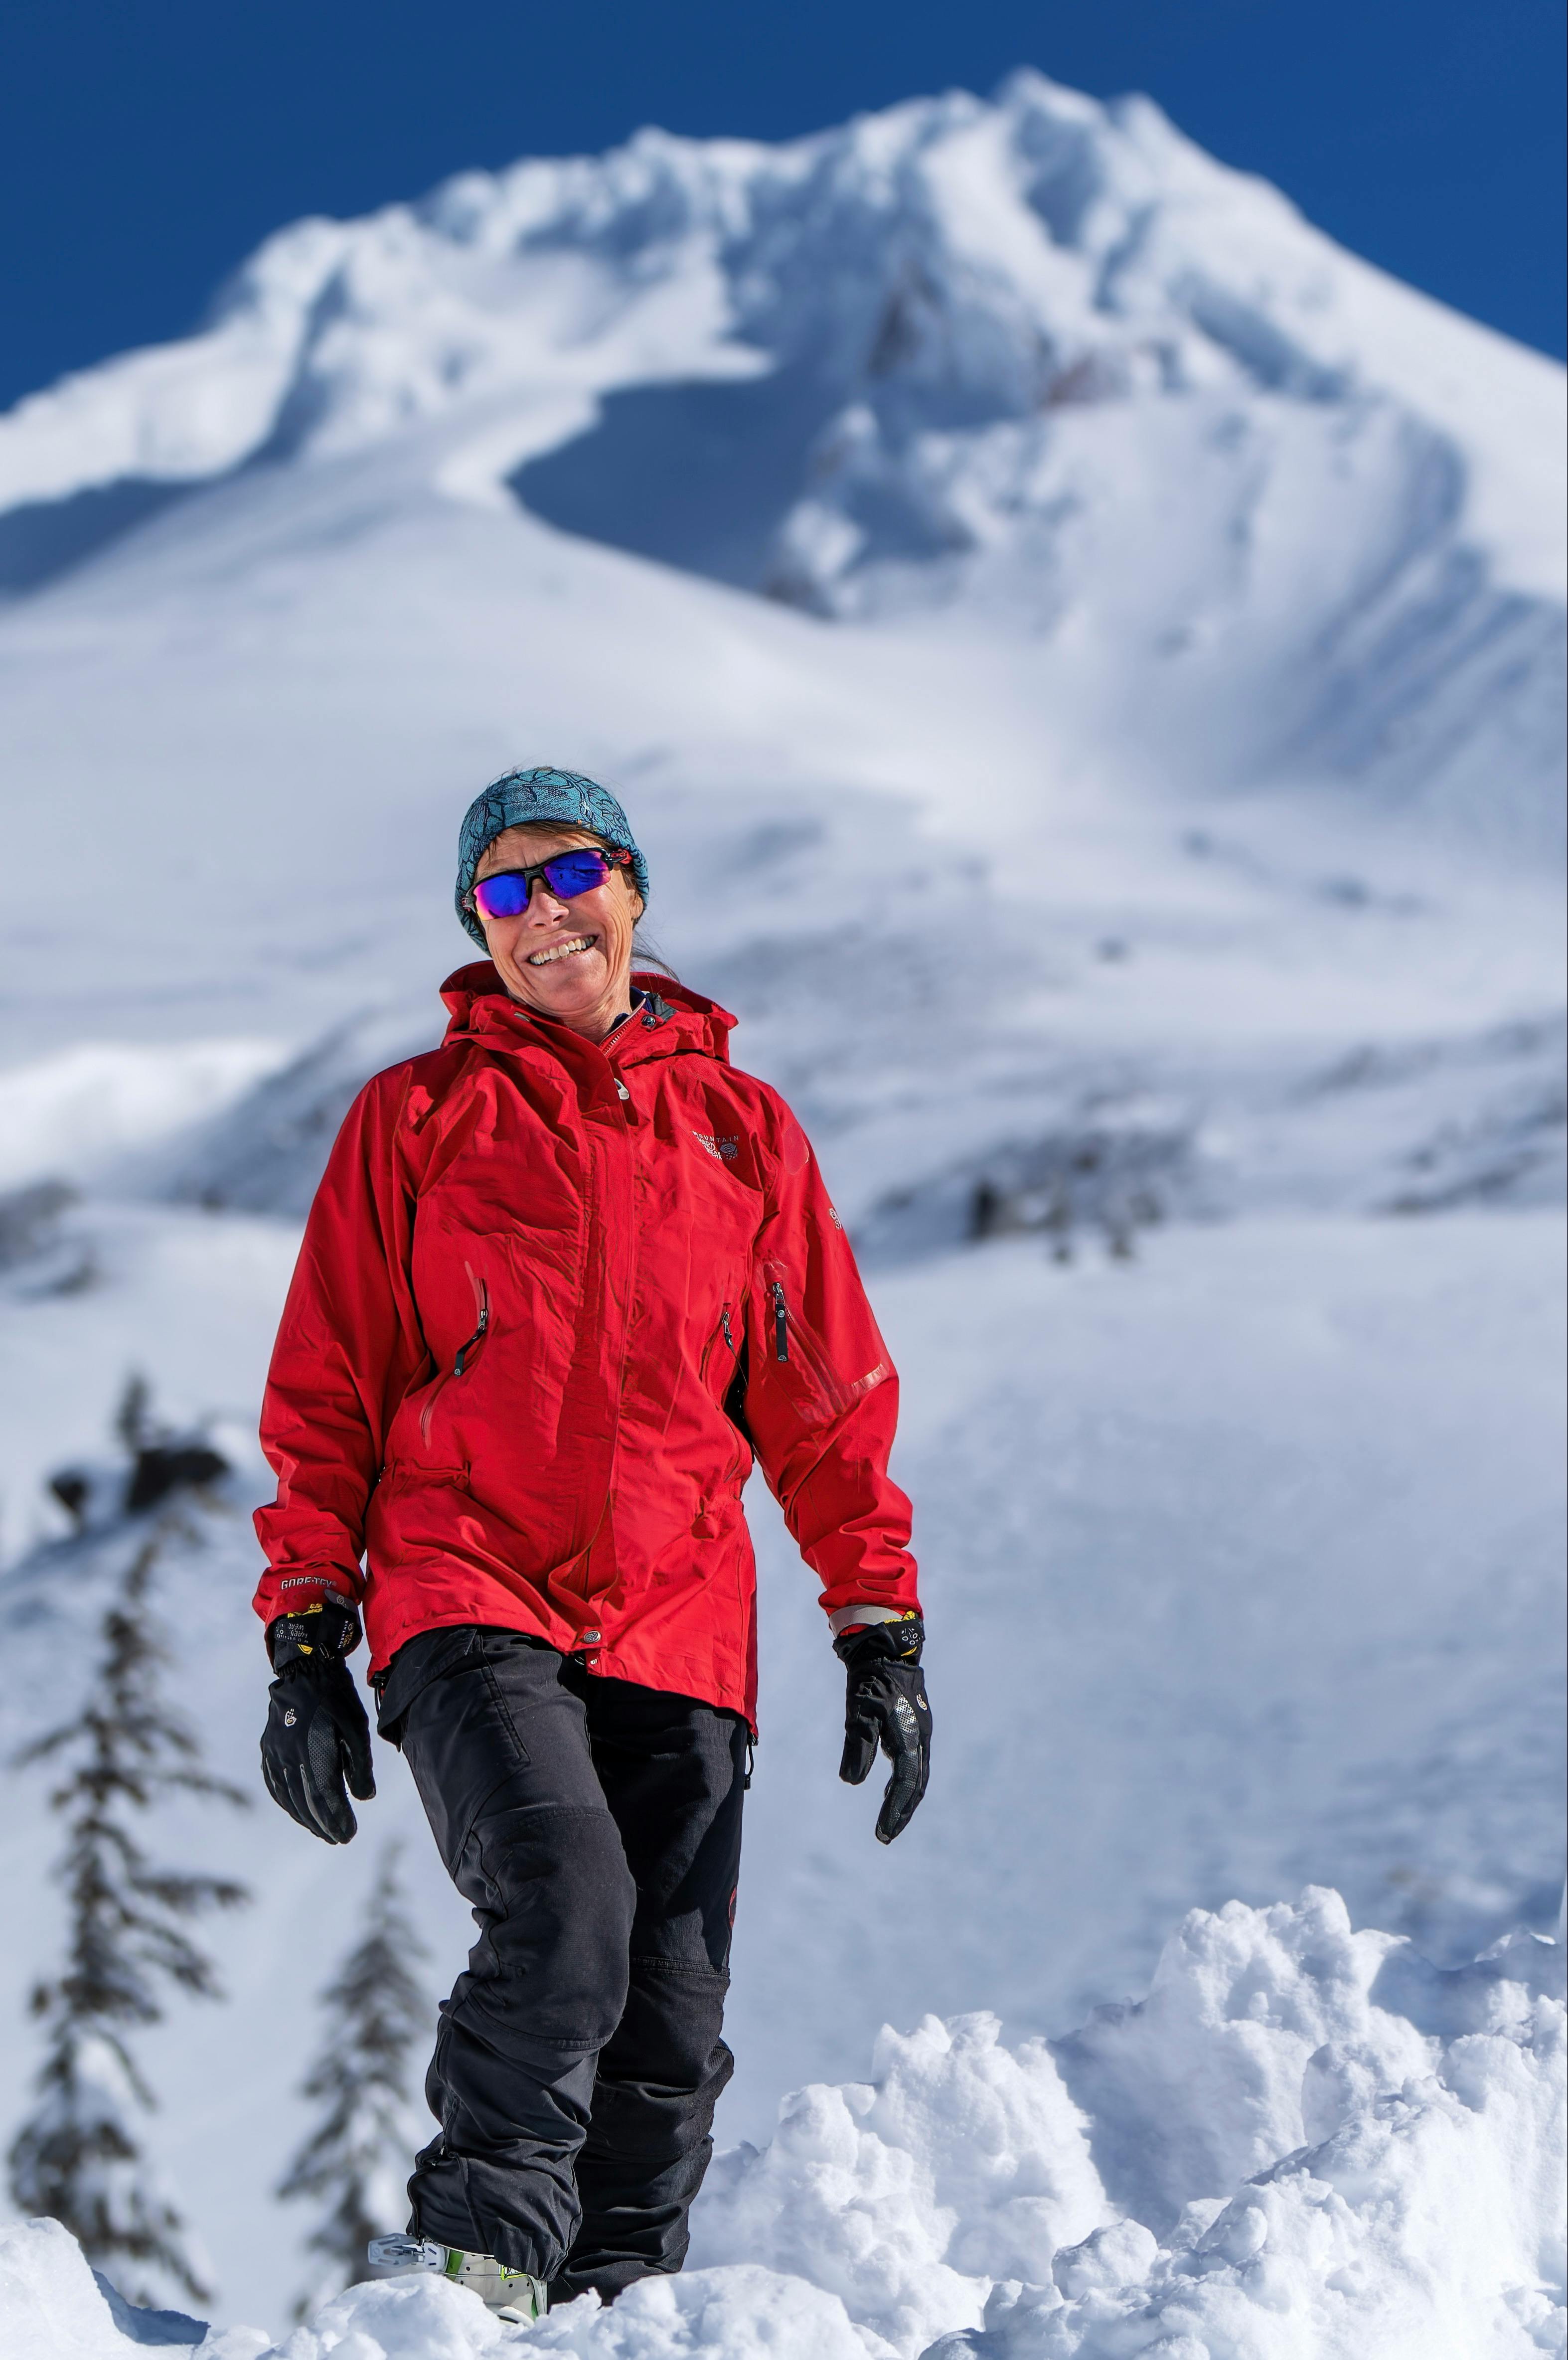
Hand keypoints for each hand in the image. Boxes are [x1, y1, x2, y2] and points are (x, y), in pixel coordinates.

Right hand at [260, 1599, 374, 1843]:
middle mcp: (289, 1756)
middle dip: (323, 1824)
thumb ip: (360, 1764)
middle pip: (305, 1801)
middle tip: (338, 1838)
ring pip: (287, 1796)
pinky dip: (286, 1801)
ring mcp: (274, 1753)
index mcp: (314, 1750)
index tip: (349, 1834)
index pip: (324, 1796)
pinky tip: (296, 1810)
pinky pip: (274, 1783)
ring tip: (321, 1830)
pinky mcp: (268, 1749)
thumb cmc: (337, 1698)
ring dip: (304, 1817)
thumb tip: (365, 1798)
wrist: (305, 1670)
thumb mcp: (356, 1727)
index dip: (336, 1818)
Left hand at [834, 1614, 929, 1843]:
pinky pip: (913, 1761)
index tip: (882, 1833)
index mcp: (910, 1737)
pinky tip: (888, 1788)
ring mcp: (920, 1732)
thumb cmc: (870, 1680)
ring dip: (903, 1798)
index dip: (894, 1810)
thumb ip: (857, 1746)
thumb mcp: (859, 1712)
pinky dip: (903, 1781)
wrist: (886, 1648)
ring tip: (888, 1819)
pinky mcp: (914, 1726)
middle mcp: (921, 1738)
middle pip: (917, 1785)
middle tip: (885, 1835)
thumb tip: (851, 1781)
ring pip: (917, 1774)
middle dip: (902, 1811)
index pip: (906, 1783)